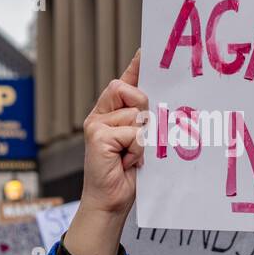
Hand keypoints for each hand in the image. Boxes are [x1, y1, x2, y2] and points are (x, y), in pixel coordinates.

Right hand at [68, 51, 147, 254]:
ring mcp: (96, 124)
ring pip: (135, 114)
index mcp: (111, 114)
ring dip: (142, 139)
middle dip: (144, 111)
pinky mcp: (97, 135)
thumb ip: (145, 121)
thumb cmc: (127, 175)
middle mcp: (101, 115)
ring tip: (131, 156)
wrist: (111, 202)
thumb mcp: (141, 143)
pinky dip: (136, 148)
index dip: (135, 68)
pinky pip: (132, 131)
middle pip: (130, 91)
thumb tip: (157, 106)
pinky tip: (126, 161)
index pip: (124, 83)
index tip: (145, 52)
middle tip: (140, 138)